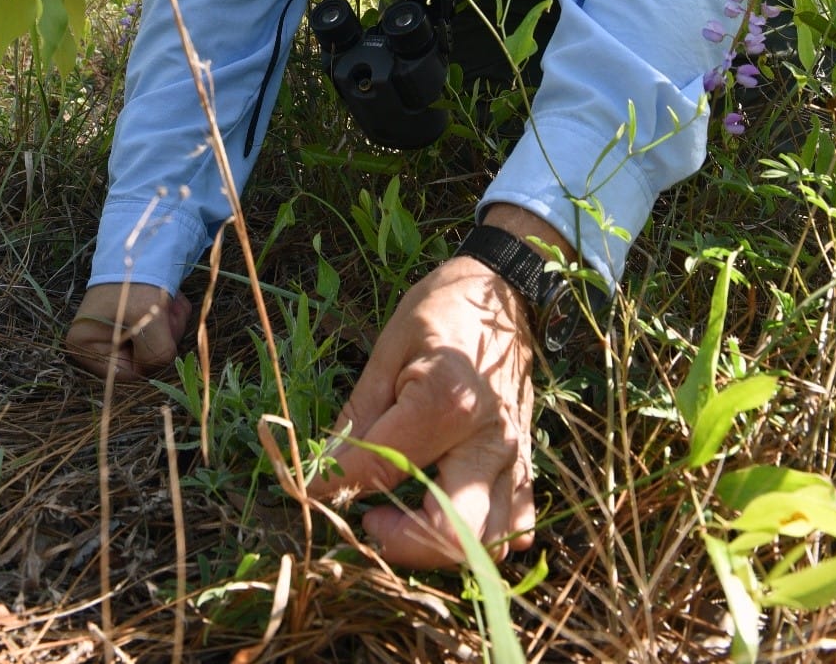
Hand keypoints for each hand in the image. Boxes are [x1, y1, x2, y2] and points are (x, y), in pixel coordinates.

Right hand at [65, 282, 190, 380]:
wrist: (145, 246)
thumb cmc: (136, 281)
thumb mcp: (145, 318)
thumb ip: (155, 353)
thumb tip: (161, 366)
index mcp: (84, 349)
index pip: (127, 376)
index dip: (149, 358)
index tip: (156, 330)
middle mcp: (96, 346)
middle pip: (144, 361)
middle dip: (163, 336)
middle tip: (165, 310)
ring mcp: (117, 334)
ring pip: (158, 347)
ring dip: (171, 324)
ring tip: (167, 301)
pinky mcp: (136, 322)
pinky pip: (164, 333)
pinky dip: (172, 317)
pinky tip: (171, 299)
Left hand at [308, 255, 535, 569]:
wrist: (502, 288)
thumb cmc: (441, 309)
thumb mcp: (388, 350)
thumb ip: (359, 416)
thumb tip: (324, 471)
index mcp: (448, 402)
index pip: (382, 469)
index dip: (335, 485)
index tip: (309, 487)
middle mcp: (489, 439)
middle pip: (449, 533)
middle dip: (400, 542)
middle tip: (369, 516)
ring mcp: (515, 456)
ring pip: (489, 542)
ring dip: (442, 546)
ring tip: (407, 514)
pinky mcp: (526, 462)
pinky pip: (516, 523)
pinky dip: (486, 535)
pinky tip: (451, 509)